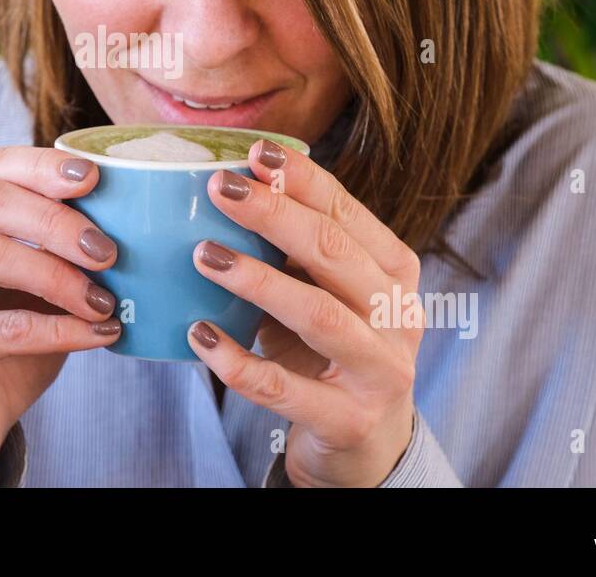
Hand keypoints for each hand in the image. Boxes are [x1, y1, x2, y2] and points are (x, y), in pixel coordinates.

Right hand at [0, 147, 121, 486]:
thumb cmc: (3, 346)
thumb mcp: (33, 284)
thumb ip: (56, 246)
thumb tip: (127, 214)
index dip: (43, 166)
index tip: (95, 179)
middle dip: (58, 221)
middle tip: (110, 252)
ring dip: (59, 275)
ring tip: (104, 300)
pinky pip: (1, 327)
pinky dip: (58, 329)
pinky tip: (97, 335)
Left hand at [186, 139, 423, 486]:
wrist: (368, 443)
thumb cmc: (332, 350)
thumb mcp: (325, 292)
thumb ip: (296, 250)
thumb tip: (232, 184)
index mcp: (394, 272)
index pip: (348, 214)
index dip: (303, 180)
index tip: (255, 152)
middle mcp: (397, 316)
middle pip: (335, 253)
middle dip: (275, 214)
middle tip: (218, 188)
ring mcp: (379, 371)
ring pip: (317, 314)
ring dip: (257, 279)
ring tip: (203, 254)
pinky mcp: (347, 419)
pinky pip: (284, 388)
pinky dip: (238, 360)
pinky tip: (199, 334)